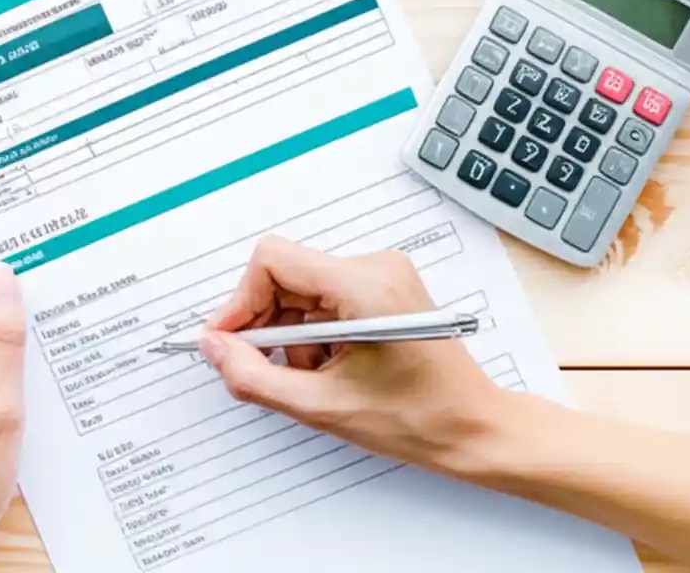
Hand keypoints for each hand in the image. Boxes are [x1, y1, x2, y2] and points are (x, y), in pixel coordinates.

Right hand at [200, 236, 503, 473]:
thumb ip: (254, 376)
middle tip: (266, 369)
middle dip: (268, 326)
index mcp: (365, 286)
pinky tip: (332, 368)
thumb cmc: (419, 419)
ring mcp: (383, 275)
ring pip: (302, 291)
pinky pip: (325, 299)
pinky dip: (315, 335)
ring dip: (294, 336)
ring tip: (316, 378)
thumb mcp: (321, 406)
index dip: (241, 302)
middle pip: (285, 275)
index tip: (228, 340)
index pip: (274, 261)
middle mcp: (376, 267)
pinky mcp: (384, 289)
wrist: (473, 428)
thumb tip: (215, 348)